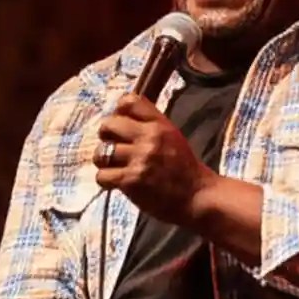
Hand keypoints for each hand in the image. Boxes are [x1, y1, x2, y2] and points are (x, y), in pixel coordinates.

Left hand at [94, 93, 215, 224]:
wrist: (197, 197)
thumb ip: (149, 125)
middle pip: (109, 125)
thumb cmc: (182, 168)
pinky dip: (105, 181)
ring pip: (102, 152)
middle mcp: (149, 138)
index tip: (120, 127)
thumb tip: (119, 116)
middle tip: (113, 148)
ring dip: (104, 162)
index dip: (118, 113)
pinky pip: (102, 175)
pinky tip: (116, 183)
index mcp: (160, 124)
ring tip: (115, 168)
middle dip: (106, 137)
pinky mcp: (131, 180)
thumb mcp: (171, 137)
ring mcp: (139, 159)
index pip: (128, 101)